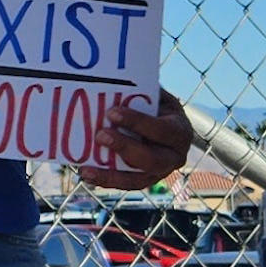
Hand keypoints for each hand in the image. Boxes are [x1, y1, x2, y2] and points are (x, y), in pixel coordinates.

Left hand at [80, 87, 194, 192]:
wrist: (164, 124)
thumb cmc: (155, 106)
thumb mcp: (155, 96)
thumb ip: (141, 93)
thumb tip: (111, 82)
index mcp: (180, 131)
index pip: (162, 130)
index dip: (138, 122)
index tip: (112, 112)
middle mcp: (175, 156)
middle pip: (151, 159)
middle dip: (124, 147)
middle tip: (100, 135)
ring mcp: (161, 172)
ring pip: (137, 179)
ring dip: (110, 174)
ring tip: (85, 169)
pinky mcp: (146, 180)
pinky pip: (126, 184)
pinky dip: (106, 181)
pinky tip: (87, 175)